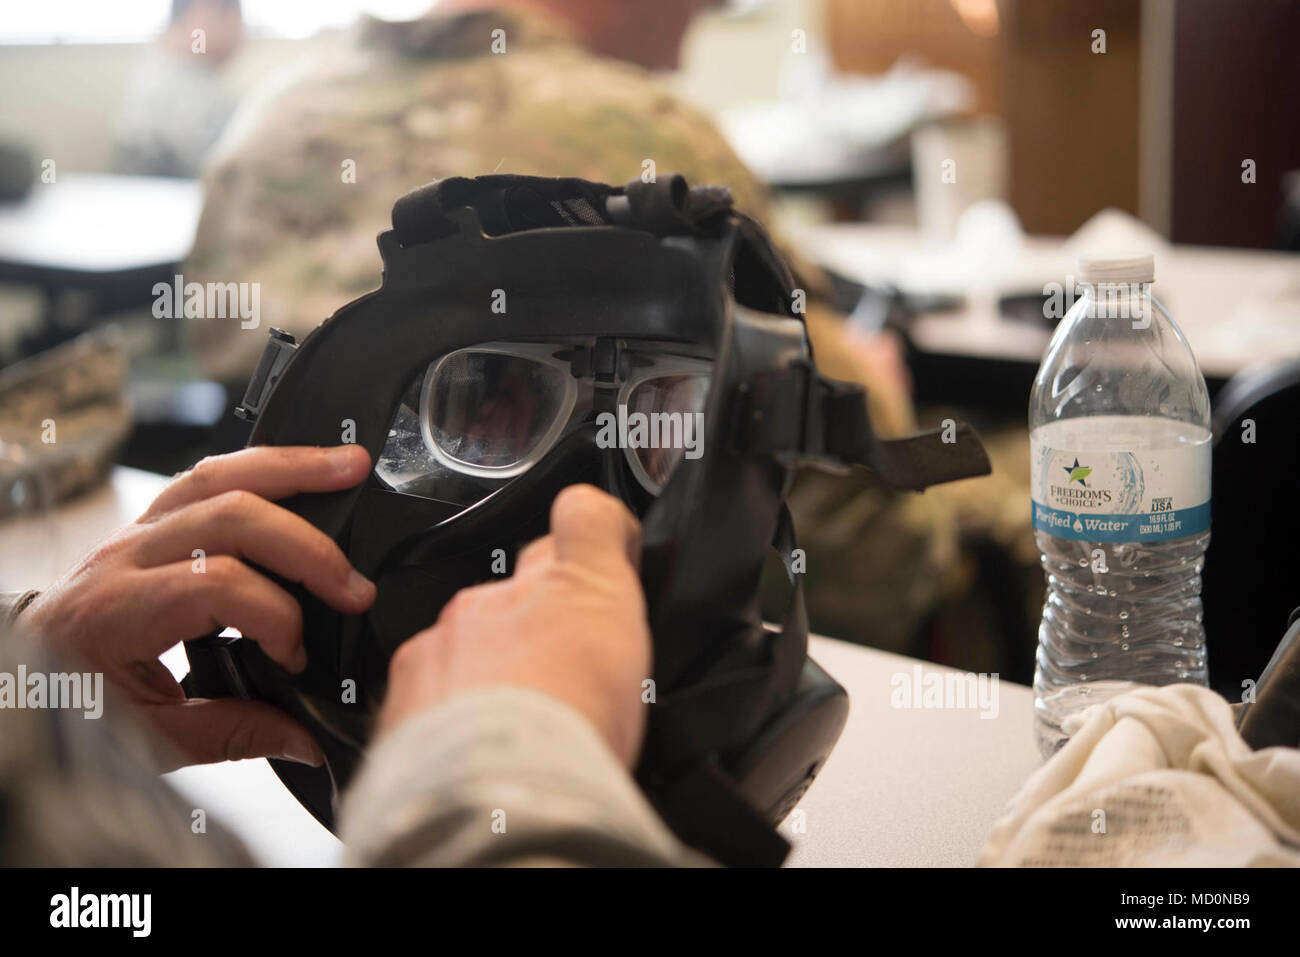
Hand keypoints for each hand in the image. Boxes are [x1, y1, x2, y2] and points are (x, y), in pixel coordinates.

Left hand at [21, 445, 376, 769]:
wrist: (13, 678)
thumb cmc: (68, 705)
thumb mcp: (146, 738)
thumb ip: (233, 733)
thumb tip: (308, 738)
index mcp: (117, 611)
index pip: (218, 586)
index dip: (276, 620)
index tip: (296, 660)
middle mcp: (125, 556)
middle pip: (231, 516)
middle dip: (307, 548)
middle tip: (355, 587)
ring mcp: (137, 528)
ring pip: (220, 474)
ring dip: (293, 469)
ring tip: (350, 468)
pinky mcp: (150, 520)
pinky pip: (209, 476)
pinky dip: (263, 468)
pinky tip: (303, 468)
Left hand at [379, 484, 651, 767]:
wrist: (494, 798)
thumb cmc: (573, 739)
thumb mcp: (634, 662)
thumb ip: (616, 614)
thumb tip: (613, 584)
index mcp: (576, 588)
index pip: (583, 515)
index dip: (593, 530)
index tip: (604, 549)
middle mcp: (505, 597)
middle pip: (522, 586)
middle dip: (536, 620)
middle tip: (558, 677)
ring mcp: (452, 635)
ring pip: (471, 633)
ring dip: (489, 667)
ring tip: (512, 725)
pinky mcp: (407, 677)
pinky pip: (428, 676)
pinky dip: (446, 704)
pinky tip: (470, 743)